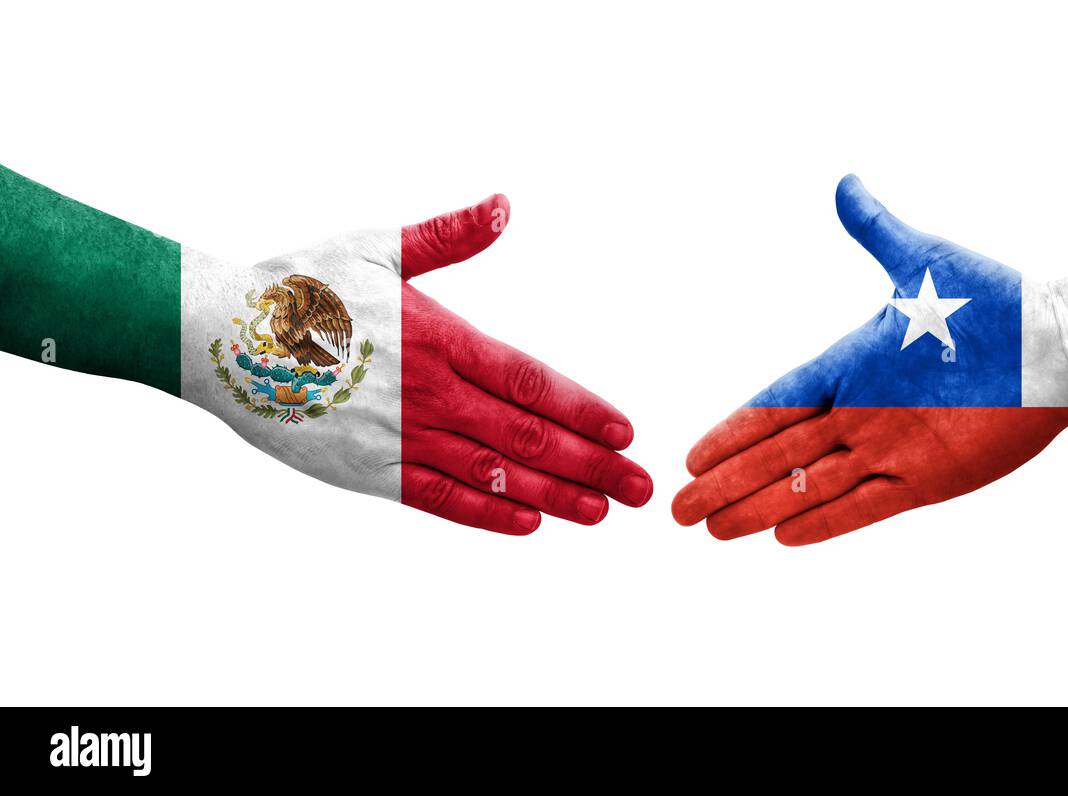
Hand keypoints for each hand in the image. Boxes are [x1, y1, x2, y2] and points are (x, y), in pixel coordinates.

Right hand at [186, 195, 651, 534]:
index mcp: (439, 338)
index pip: (530, 381)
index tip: (626, 431)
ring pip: (492, 473)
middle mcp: (428, 393)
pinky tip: (528, 525)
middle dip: (591, 464)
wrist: (214, 335)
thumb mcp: (377, 248)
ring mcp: (397, 437)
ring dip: (553, 495)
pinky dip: (485, 513)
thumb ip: (449, 236)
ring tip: (601, 512)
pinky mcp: (366, 470)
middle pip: (526, 436)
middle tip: (640, 488)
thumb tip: (505, 204)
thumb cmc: (298, 286)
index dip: (583, 409)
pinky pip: (437, 498)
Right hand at [672, 175, 1067, 544]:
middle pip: (777, 456)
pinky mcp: (926, 481)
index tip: (690, 455)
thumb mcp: (922, 262)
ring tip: (713, 530)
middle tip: (677, 510)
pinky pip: (863, 508)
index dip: (730, 432)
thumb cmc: (995, 304)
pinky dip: (823, 523)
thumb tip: (845, 183)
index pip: (773, 406)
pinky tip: (782, 537)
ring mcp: (891, 450)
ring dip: (759, 508)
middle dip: (725, 482)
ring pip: (808, 486)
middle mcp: (861, 412)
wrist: (1059, 348)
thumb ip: (876, 230)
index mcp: (850, 365)